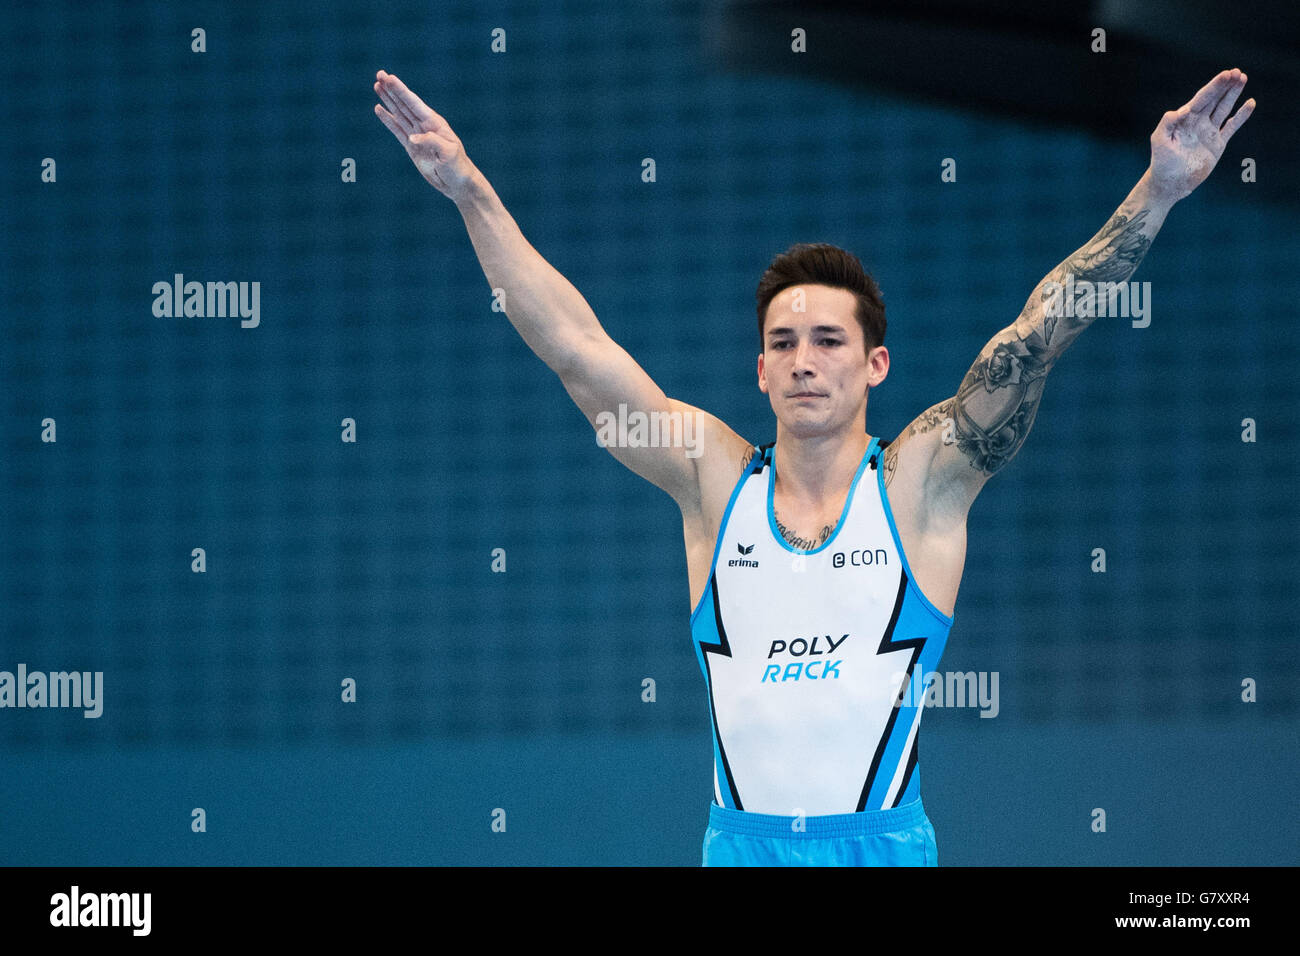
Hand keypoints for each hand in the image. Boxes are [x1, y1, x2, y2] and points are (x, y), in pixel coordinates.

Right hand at [373, 70, 478, 201]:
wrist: (458, 183)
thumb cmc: (458, 166)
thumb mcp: (448, 153)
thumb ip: (431, 142)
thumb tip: (412, 137)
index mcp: (435, 123)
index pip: (414, 103)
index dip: (401, 91)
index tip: (389, 78)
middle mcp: (425, 126)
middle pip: (404, 104)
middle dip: (392, 90)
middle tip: (379, 74)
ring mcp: (417, 135)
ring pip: (399, 114)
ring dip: (388, 100)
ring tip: (376, 85)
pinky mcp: (411, 147)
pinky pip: (397, 130)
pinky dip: (388, 119)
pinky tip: (379, 109)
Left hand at [1148, 68, 1254, 202]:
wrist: (1170, 183)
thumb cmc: (1161, 162)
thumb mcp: (1159, 141)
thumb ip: (1167, 123)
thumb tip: (1183, 110)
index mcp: (1185, 119)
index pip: (1202, 98)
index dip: (1214, 86)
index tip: (1226, 74)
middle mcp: (1198, 122)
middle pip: (1214, 99)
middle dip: (1225, 86)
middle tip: (1237, 72)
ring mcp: (1208, 132)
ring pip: (1224, 108)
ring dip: (1233, 94)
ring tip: (1243, 78)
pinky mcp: (1217, 144)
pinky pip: (1232, 126)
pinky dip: (1241, 116)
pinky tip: (1250, 103)